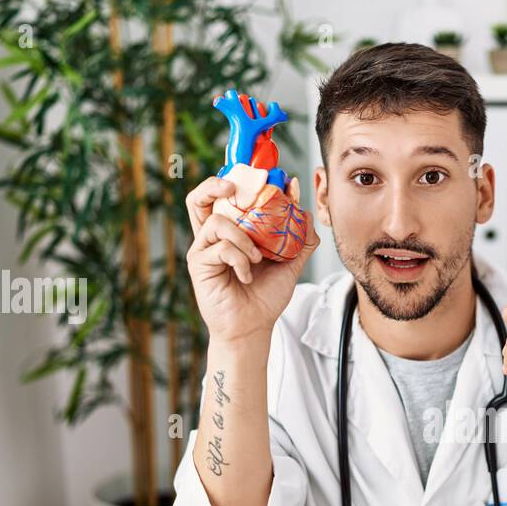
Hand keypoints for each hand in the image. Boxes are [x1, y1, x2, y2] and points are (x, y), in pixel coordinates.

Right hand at [184, 174, 319, 344]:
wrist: (254, 327)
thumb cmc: (265, 297)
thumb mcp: (289, 264)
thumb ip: (299, 239)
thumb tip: (308, 213)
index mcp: (232, 232)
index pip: (228, 197)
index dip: (244, 181)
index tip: (275, 178)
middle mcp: (213, 237)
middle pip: (200, 198)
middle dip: (215, 184)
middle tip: (233, 185)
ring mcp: (204, 249)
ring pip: (217, 221)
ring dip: (242, 237)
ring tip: (257, 257)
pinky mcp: (199, 264)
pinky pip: (220, 247)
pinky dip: (239, 259)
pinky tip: (247, 275)